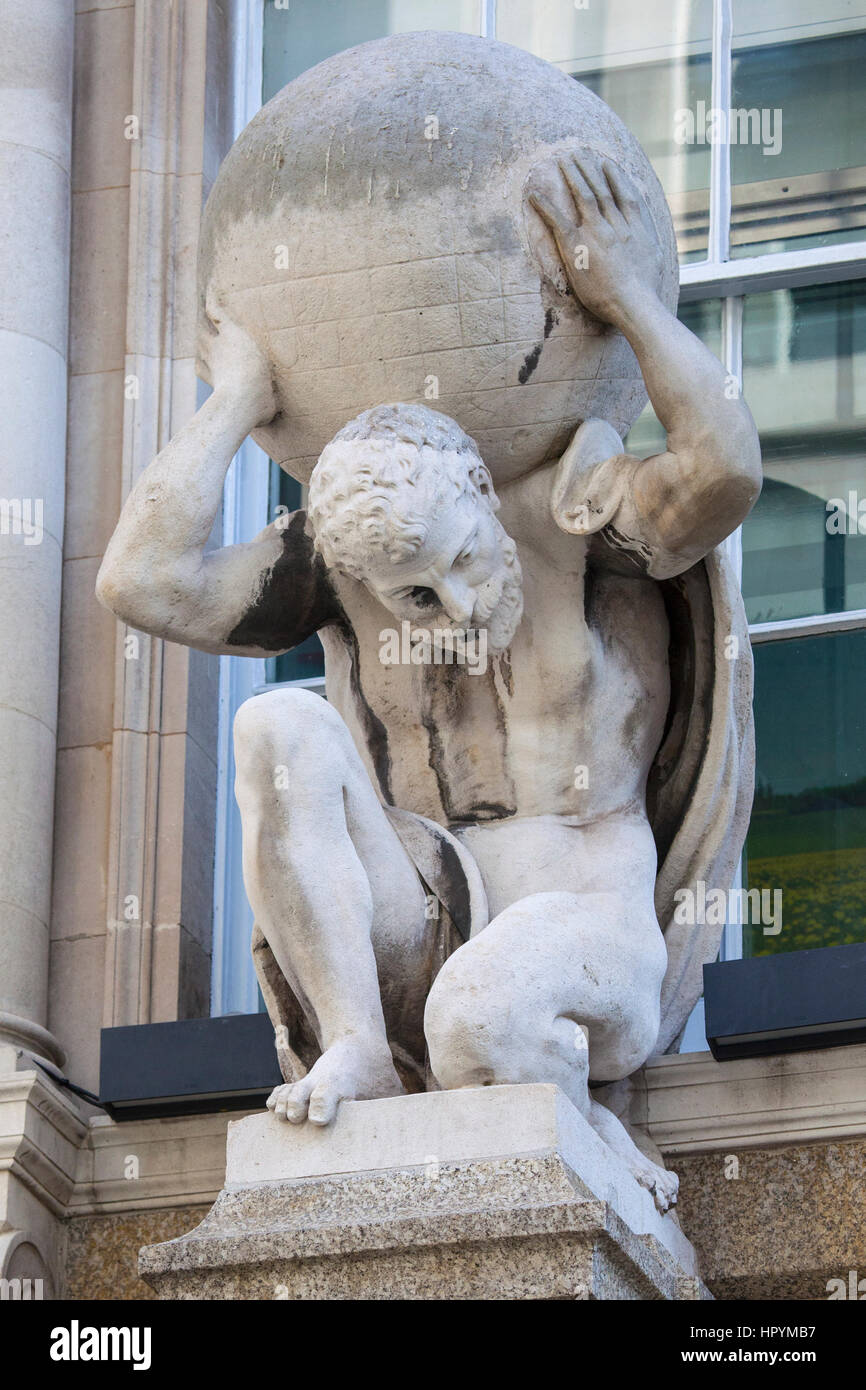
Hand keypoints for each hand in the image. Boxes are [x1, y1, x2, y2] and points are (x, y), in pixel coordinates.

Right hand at [204, 288, 276, 427]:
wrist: (243, 398)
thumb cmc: (253, 412)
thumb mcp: (263, 412)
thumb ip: (269, 409)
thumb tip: (280, 413)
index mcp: (217, 380)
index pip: (204, 368)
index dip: (203, 364)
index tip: (201, 362)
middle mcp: (212, 360)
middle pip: (202, 342)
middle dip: (200, 334)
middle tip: (196, 326)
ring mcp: (218, 344)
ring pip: (205, 325)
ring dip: (204, 313)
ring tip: (202, 299)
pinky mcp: (229, 330)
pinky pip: (216, 308)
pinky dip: (211, 297)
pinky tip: (210, 283)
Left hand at [528, 154, 664, 328]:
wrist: (636, 303)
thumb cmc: (646, 292)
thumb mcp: (655, 261)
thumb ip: (648, 246)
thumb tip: (649, 243)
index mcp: (635, 229)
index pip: (624, 195)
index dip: (615, 177)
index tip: (607, 163)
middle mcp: (616, 225)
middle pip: (602, 189)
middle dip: (589, 168)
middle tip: (579, 152)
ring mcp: (597, 232)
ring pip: (583, 195)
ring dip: (571, 175)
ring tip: (563, 160)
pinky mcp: (577, 245)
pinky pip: (557, 219)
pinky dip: (544, 205)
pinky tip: (533, 194)